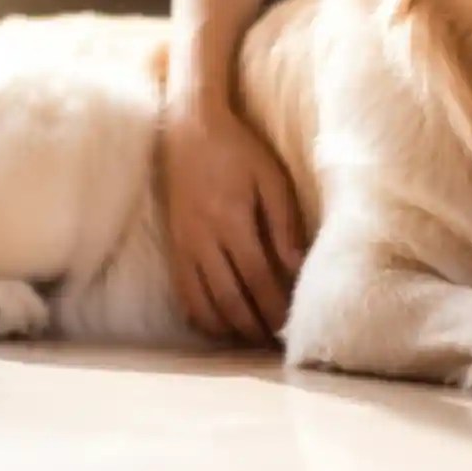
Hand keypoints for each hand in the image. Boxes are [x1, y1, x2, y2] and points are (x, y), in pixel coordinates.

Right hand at [161, 97, 304, 345]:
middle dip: (254, 326)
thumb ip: (284, 223)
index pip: (257, 277)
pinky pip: (183, 293)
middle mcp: (203, 239)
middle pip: (230, 298)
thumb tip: (297, 265)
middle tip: (274, 342)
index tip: (292, 326)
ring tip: (251, 338)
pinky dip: (201, 316)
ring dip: (228, 327)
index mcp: (231, 220)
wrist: (188, 128)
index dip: (275, 306)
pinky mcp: (173, 246)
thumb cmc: (237, 150)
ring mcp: (183, 245)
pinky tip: (219, 325)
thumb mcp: (271, 178)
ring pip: (203, 302)